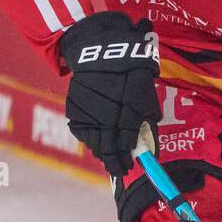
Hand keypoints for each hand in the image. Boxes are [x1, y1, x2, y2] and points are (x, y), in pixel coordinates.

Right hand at [59, 12, 159, 175]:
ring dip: (103, 152)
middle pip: (109, 146)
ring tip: (110, 157)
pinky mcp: (74, 109)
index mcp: (128, 105)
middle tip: (120, 170)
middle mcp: (106, 110)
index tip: (132, 166)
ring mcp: (88, 110)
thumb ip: (146, 120)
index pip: (127, 140)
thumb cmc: (131, 72)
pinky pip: (82, 133)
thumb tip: (147, 145)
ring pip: (94, 142)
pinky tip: (98, 141)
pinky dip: (90, 139)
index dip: (129, 156)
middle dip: (115, 161)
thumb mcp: (146, 93)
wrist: (101, 50)